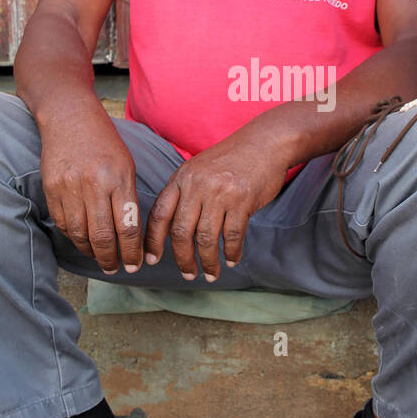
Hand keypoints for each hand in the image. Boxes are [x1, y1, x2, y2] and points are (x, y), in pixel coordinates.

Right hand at [39, 99, 142, 272]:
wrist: (69, 116)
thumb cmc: (104, 141)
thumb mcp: (126, 164)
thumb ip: (127, 197)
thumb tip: (130, 234)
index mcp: (118, 178)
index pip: (128, 227)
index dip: (132, 252)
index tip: (135, 265)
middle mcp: (94, 184)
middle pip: (102, 236)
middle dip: (111, 259)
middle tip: (115, 269)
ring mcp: (69, 187)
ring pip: (80, 234)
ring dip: (90, 251)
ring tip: (100, 258)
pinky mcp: (51, 187)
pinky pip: (62, 222)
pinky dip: (73, 236)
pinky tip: (82, 240)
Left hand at [143, 124, 290, 280]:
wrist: (265, 142)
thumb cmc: (231, 159)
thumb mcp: (199, 169)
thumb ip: (184, 193)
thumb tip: (171, 230)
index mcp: (181, 178)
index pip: (159, 214)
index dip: (153, 241)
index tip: (151, 260)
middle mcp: (197, 186)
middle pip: (180, 232)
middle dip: (182, 259)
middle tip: (187, 274)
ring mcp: (219, 193)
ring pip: (206, 238)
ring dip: (208, 261)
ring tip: (210, 273)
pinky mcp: (242, 201)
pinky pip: (232, 235)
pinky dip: (231, 252)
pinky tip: (231, 259)